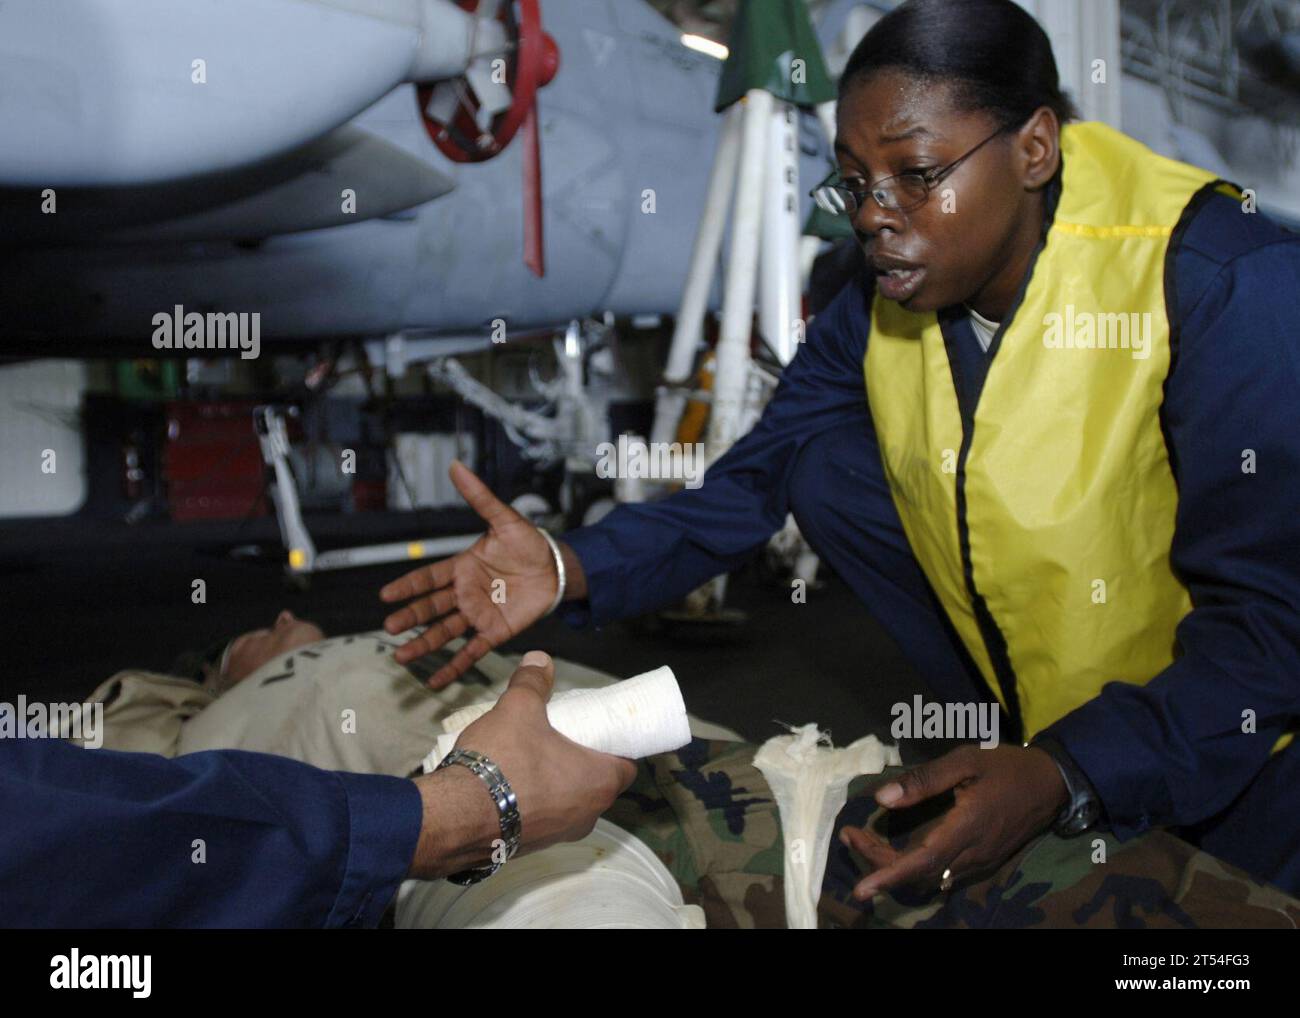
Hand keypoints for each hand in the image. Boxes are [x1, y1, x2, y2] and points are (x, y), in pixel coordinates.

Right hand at [380, 461, 561, 687]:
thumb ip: (479, 497)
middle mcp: (465, 593)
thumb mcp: (505, 518)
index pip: (429, 578)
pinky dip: (454, 666)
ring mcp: (478, 614)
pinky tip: (434, 680)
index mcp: (462, 567)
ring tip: (401, 658)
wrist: (557, 569)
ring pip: (445, 632)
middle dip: (410, 618)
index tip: (385, 596)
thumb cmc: (529, 542)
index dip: (408, 587)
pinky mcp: (495, 632)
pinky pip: (471, 651)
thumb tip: (456, 466)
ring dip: (424, 644)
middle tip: (389, 629)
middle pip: (431, 608)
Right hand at [409, 651, 637, 878]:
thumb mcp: (518, 709)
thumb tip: (539, 659)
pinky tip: (513, 784)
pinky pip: (543, 819)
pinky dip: (535, 803)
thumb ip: (533, 682)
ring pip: (570, 804)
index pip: (628, 766)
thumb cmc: (503, 761)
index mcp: (599, 783)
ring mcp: (559, 835)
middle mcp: (587, 816)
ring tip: (535, 757)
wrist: (457, 817)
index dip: (618, 746)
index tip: (600, 731)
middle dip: (584, 762)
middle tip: (564, 738)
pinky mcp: (531, 847)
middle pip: (599, 784)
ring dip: (559, 784)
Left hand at [841, 745, 1067, 900]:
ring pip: (928, 877)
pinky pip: (941, 873)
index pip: (922, 861)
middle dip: (879, 862)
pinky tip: (896, 848)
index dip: (888, 874)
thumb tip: (883, 797)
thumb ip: (924, 779)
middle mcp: (973, 853)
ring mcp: (979, 861)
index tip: (861, 888)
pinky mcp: (982, 861)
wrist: (1053, 783)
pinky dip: (913, 866)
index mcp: (968, 827)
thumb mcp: (965, 761)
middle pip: (918, 873)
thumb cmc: (1007, 766)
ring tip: (863, 839)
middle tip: (850, 836)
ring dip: (893, 865)